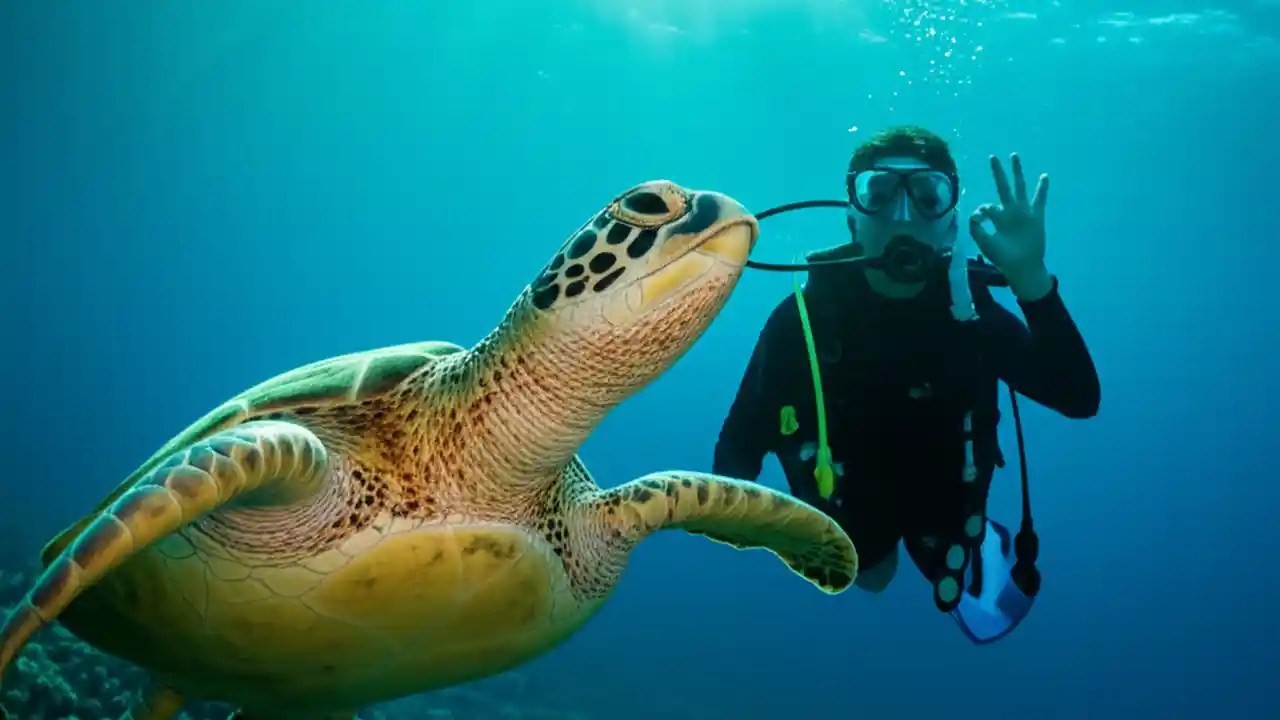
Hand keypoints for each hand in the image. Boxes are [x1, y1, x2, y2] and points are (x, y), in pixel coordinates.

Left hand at [969, 153, 1053, 300]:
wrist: (1022, 266)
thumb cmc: (1003, 257)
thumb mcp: (985, 243)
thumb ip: (976, 229)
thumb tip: (974, 213)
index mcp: (996, 219)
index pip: (985, 207)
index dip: (981, 211)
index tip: (980, 219)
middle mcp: (1009, 212)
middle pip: (1002, 187)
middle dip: (998, 173)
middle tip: (992, 157)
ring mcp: (1023, 212)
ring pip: (1020, 187)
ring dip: (1017, 172)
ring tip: (1014, 156)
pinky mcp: (1036, 216)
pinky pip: (1040, 200)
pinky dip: (1042, 189)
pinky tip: (1044, 176)